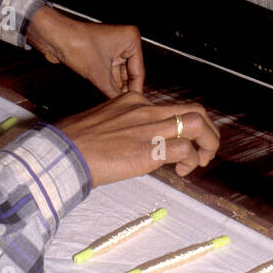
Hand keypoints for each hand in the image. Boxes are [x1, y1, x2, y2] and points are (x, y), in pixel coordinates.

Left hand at [27, 5, 144, 97]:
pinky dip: (106, 85)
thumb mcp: (98, 73)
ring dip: (114, 89)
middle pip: (128, 74)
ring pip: (117, 75)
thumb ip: (113, 92)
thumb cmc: (75, 43)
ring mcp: (111, 49)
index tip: (135, 105)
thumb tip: (122, 106)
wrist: (53, 37)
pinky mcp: (99, 55)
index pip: (138, 71)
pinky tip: (107, 98)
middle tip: (124, 108)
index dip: (135, 90)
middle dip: (123, 90)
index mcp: (130, 39)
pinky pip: (107, 73)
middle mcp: (123, 42)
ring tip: (115, 106)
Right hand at [56, 90, 219, 186]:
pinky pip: (186, 149)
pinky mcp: (150, 148)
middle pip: (194, 110)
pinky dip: (191, 161)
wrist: (65, 153)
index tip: (183, 142)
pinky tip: (181, 171)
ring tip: (202, 160)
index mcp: (133, 101)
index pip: (171, 107)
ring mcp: (149, 127)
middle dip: (208, 130)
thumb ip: (125, 127)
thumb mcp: (104, 123)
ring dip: (208, 144)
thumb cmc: (76, 142)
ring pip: (197, 124)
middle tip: (206, 150)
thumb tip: (135, 143)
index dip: (184, 125)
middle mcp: (146, 109)